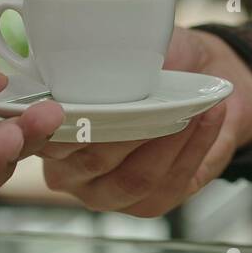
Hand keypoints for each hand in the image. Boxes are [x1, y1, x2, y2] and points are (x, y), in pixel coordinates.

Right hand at [39, 27, 251, 216]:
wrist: (202, 76)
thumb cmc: (154, 62)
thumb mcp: (124, 49)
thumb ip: (100, 56)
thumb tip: (95, 48)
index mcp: (47, 133)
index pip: (42, 137)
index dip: (57, 124)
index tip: (85, 101)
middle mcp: (69, 171)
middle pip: (91, 159)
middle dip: (129, 128)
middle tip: (155, 99)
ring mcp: (108, 193)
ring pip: (134, 178)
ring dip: (169, 140)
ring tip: (194, 107)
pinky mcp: (149, 204)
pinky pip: (171, 183)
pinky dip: (195, 147)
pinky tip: (208, 117)